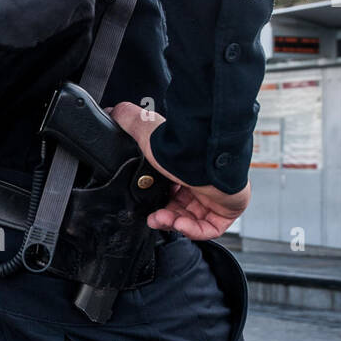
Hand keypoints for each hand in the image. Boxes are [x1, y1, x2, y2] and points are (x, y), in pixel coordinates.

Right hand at [110, 102, 250, 239]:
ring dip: (173, 224)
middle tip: (153, 218)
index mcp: (188, 168)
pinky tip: (179, 224)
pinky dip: (191, 230)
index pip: (171, 191)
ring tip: (162, 220)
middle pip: (180, 209)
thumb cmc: (180, 145)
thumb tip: (113, 110)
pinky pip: (209, 229)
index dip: (157, 201)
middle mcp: (204, 182)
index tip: (147, 207)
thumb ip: (128, 120)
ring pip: (193, 221)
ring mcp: (217, 197)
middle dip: (163, 217)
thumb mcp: (146, 130)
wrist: (204, 157)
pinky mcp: (228, 209)